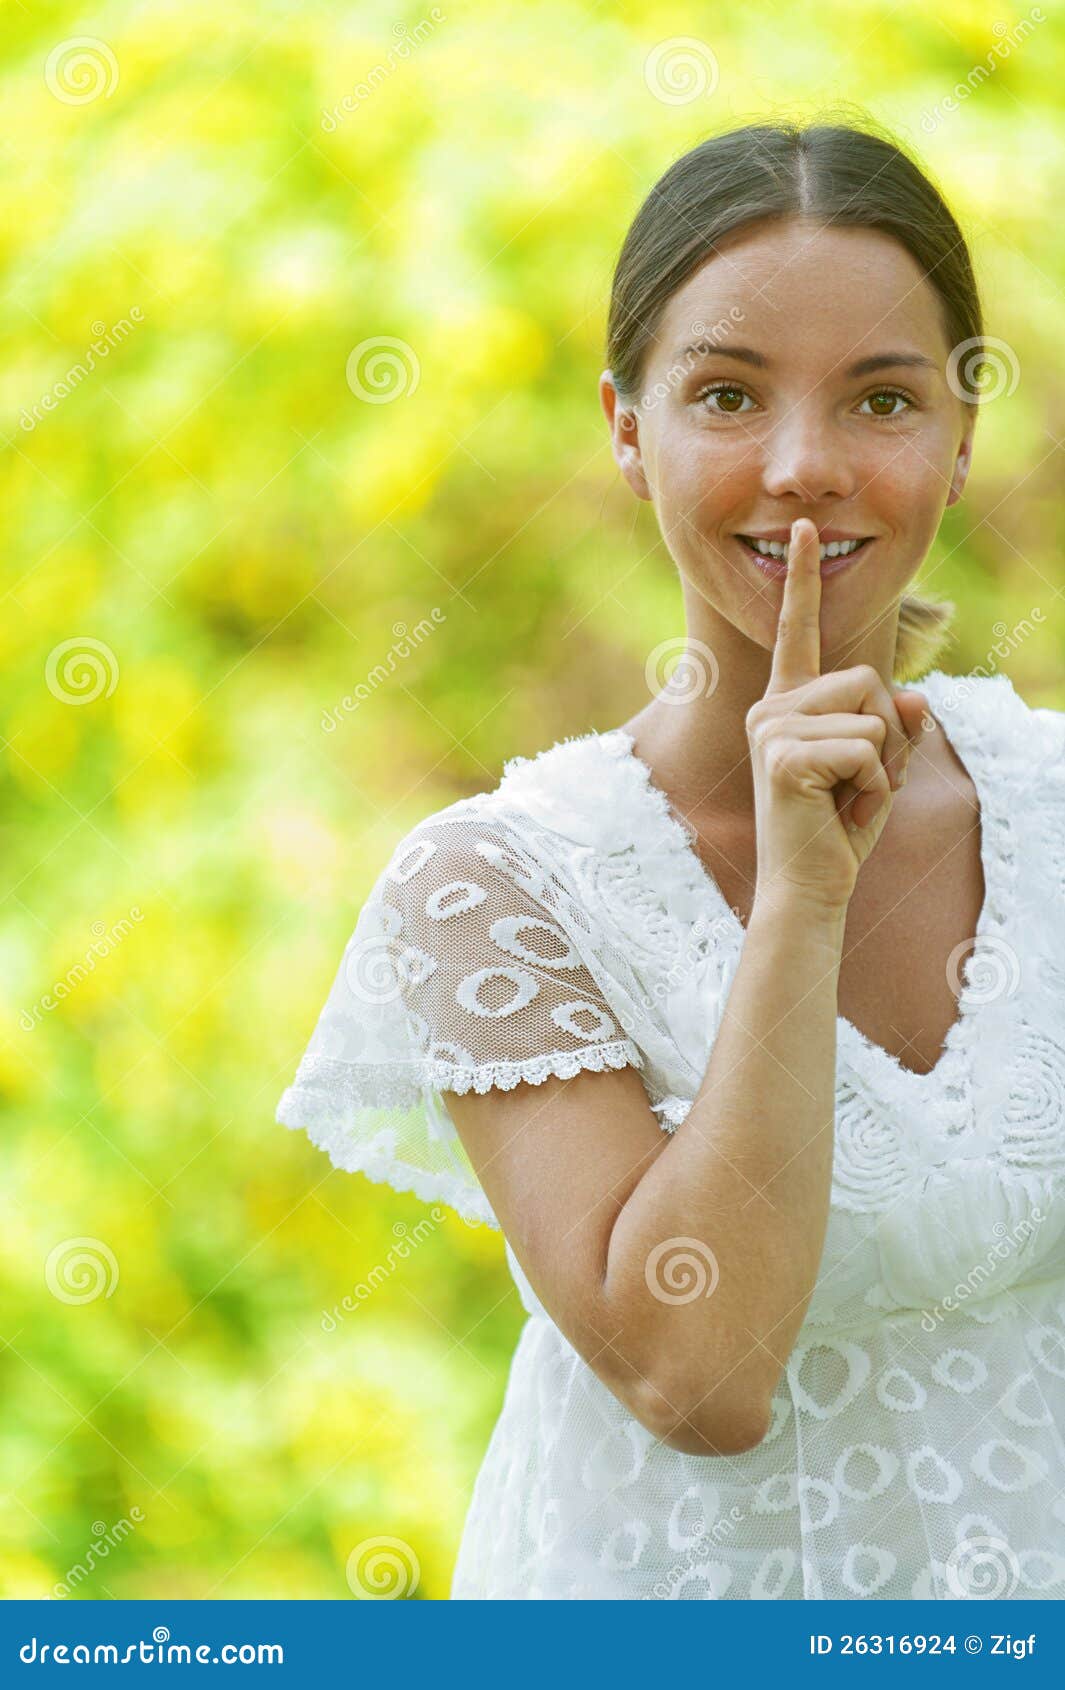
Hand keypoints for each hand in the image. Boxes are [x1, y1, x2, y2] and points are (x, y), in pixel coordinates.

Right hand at [746, 517, 929, 910]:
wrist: (808, 887)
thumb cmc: (839, 827)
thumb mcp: (881, 766)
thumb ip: (897, 725)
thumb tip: (914, 696)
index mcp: (788, 703)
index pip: (799, 632)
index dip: (803, 581)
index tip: (803, 529)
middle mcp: (772, 708)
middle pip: (868, 677)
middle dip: (888, 732)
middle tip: (859, 782)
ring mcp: (772, 730)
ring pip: (873, 711)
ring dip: (882, 762)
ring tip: (847, 797)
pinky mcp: (785, 757)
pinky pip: (866, 747)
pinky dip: (872, 784)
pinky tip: (841, 809)